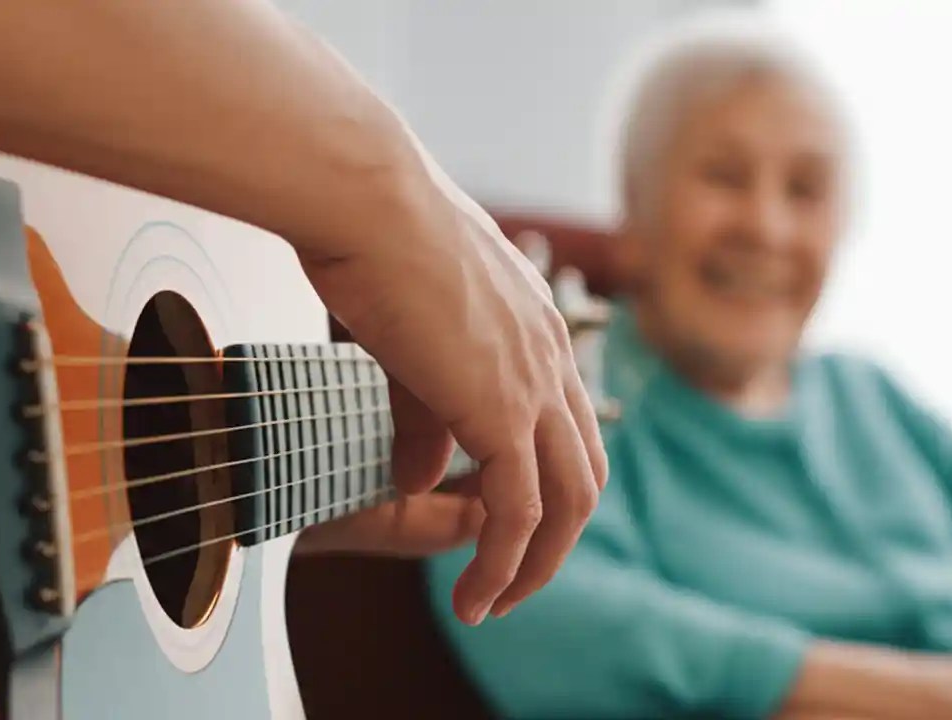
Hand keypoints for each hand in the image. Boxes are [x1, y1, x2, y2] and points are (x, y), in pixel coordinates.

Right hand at [296, 163, 606, 626]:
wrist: (366, 198)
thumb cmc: (373, 244)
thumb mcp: (408, 340)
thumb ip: (426, 415)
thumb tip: (427, 477)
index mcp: (537, 332)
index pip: (568, 429)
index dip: (547, 486)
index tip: (507, 525)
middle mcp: (551, 359)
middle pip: (586, 476)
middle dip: (555, 540)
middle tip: (514, 581)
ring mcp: (535, 383)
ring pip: (566, 503)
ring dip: (535, 565)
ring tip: (495, 607)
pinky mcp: (502, 408)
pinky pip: (518, 510)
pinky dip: (502, 562)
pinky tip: (474, 597)